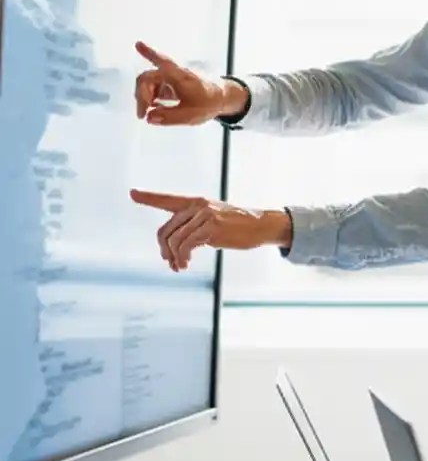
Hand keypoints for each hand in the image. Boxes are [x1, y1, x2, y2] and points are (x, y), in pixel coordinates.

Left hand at [130, 189, 291, 270]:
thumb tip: (177, 246)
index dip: (148, 197)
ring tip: (180, 267)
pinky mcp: (211, 228)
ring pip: (174, 240)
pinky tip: (186, 264)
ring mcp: (204, 216)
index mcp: (196, 202)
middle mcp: (197, 206)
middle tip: (170, 263)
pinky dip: (182, 258)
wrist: (261, 226)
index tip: (132, 193)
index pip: (167, 199)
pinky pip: (186, 245)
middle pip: (166, 230)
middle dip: (164, 249)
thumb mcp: (214, 221)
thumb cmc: (238, 226)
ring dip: (173, 257)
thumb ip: (195, 226)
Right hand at [134, 40, 246, 124]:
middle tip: (141, 114)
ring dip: (144, 98)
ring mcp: (169, 78)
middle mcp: (173, 73)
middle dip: (141, 96)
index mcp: (180, 75)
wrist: (221, 98)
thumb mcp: (190, 115)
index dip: (149, 53)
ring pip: (148, 84)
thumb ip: (169, 117)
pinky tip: (152, 108)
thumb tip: (149, 117)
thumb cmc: (209, 102)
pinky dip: (149, 99)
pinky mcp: (169, 84)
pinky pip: (153, 89)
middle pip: (147, 78)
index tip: (138, 44)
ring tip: (146, 113)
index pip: (163, 62)